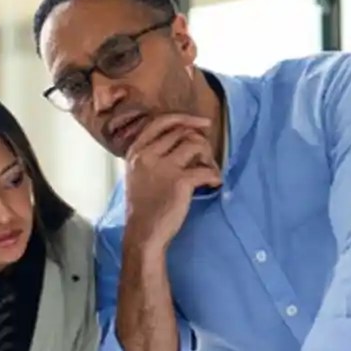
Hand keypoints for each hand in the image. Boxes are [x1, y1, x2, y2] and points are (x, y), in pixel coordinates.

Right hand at [122, 114, 221, 248]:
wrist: (143, 232)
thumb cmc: (143, 205)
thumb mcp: (138, 173)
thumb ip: (151, 153)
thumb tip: (183, 137)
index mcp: (136, 151)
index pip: (161, 121)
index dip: (185, 118)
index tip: (201, 123)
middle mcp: (147, 155)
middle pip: (183, 132)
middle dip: (200, 142)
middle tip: (205, 158)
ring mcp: (163, 167)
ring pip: (196, 144)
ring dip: (208, 157)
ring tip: (207, 171)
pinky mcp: (179, 181)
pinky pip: (207, 169)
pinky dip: (214, 176)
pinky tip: (213, 184)